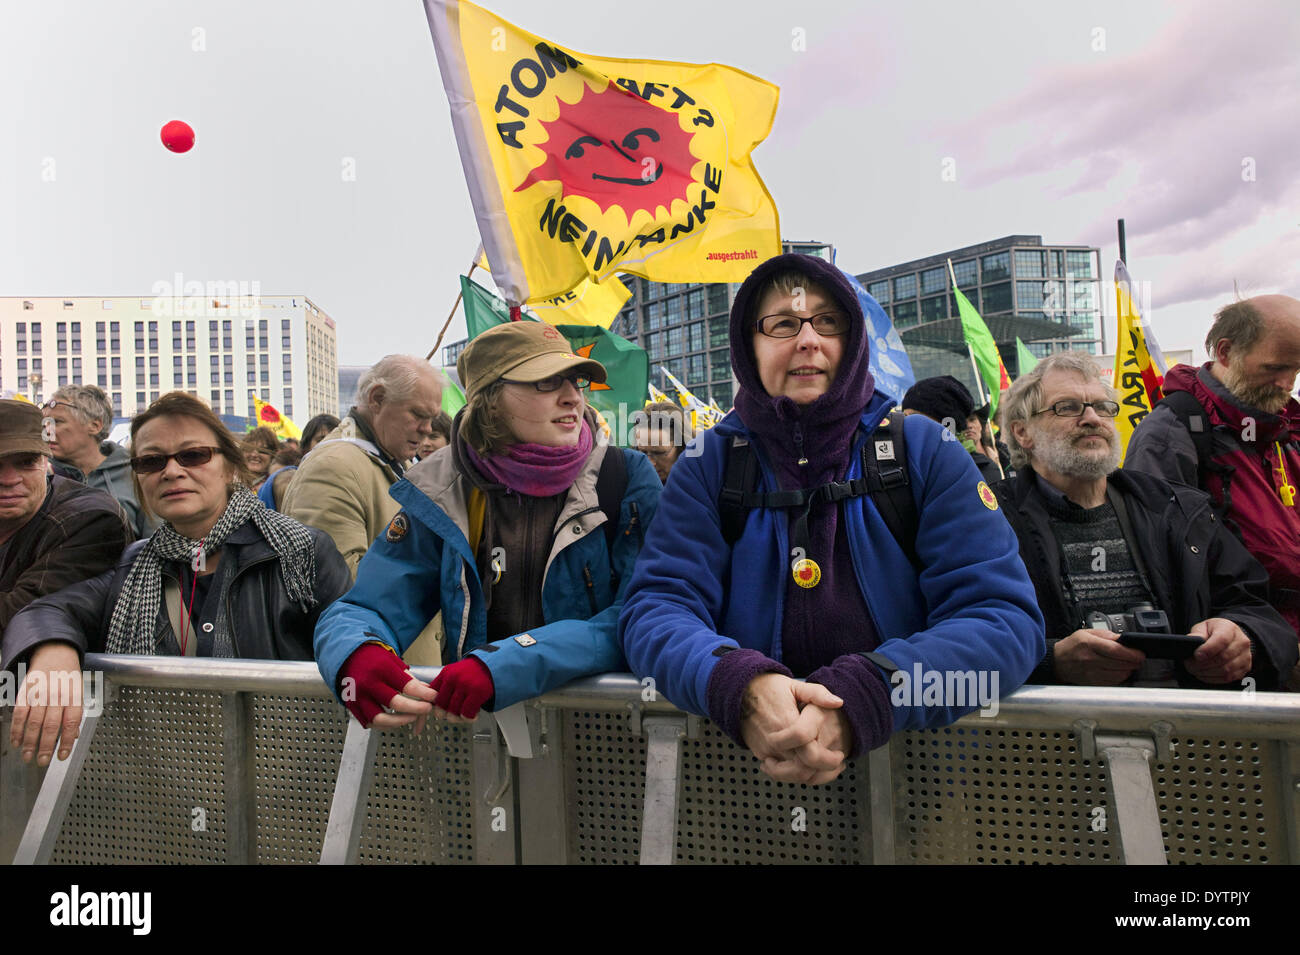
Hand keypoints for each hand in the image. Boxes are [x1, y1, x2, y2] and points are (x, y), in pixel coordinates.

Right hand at [9, 642, 83, 765]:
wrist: (55, 654)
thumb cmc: (68, 678)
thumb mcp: (79, 693)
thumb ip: (75, 714)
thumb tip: (73, 737)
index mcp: (74, 697)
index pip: (71, 722)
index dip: (66, 741)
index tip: (62, 756)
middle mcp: (57, 695)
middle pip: (51, 724)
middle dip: (45, 746)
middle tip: (41, 761)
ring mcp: (40, 693)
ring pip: (33, 721)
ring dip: (29, 742)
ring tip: (27, 756)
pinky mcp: (25, 691)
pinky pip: (20, 713)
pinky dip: (17, 729)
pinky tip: (16, 741)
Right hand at [338, 643, 436, 733]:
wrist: (349, 658)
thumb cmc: (375, 660)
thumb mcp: (394, 662)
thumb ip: (410, 678)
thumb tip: (428, 691)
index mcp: (381, 669)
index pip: (407, 685)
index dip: (424, 694)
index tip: (434, 697)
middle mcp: (369, 684)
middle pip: (395, 703)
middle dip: (416, 708)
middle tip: (427, 708)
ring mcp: (359, 697)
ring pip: (380, 719)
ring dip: (400, 721)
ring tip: (413, 717)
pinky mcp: (353, 707)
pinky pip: (370, 723)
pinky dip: (385, 725)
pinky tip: (396, 720)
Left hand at [429, 657, 493, 721]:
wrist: (496, 665)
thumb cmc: (475, 672)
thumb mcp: (456, 673)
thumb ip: (445, 686)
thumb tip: (434, 706)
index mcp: (446, 673)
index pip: (431, 694)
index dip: (432, 706)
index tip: (434, 712)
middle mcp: (453, 678)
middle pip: (441, 705)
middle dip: (445, 714)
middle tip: (451, 715)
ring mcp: (465, 685)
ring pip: (453, 711)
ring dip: (459, 718)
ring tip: (464, 714)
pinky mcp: (477, 692)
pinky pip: (467, 713)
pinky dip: (469, 718)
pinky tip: (473, 715)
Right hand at [740, 674, 846, 783]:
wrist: (739, 691)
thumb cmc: (769, 687)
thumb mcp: (795, 685)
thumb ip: (818, 693)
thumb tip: (839, 702)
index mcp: (786, 722)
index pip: (808, 751)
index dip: (827, 758)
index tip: (840, 755)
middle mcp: (774, 740)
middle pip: (801, 768)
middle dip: (821, 770)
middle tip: (835, 764)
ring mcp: (765, 749)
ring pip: (791, 775)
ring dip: (809, 774)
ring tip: (823, 765)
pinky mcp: (760, 753)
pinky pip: (779, 771)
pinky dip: (794, 771)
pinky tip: (806, 762)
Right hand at [1052, 629, 1145, 684]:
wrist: (1057, 661)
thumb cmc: (1071, 646)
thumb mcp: (1086, 633)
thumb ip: (1106, 635)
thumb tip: (1123, 639)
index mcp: (1088, 644)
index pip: (1115, 650)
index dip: (1131, 653)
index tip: (1140, 654)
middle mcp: (1089, 659)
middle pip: (1120, 663)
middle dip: (1134, 662)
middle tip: (1138, 659)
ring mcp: (1090, 673)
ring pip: (1119, 675)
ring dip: (1128, 670)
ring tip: (1129, 665)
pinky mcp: (1092, 682)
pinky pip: (1113, 682)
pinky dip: (1120, 677)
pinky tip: (1119, 672)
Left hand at [1185, 618, 1250, 683]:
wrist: (1230, 637)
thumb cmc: (1214, 632)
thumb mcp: (1203, 627)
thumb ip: (1197, 634)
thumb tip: (1191, 642)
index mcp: (1230, 629)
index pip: (1222, 640)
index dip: (1208, 650)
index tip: (1196, 656)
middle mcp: (1241, 642)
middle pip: (1223, 657)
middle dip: (1203, 664)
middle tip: (1189, 665)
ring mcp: (1245, 656)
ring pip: (1226, 670)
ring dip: (1207, 673)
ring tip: (1195, 670)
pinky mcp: (1245, 668)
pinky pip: (1228, 678)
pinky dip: (1213, 678)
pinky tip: (1203, 675)